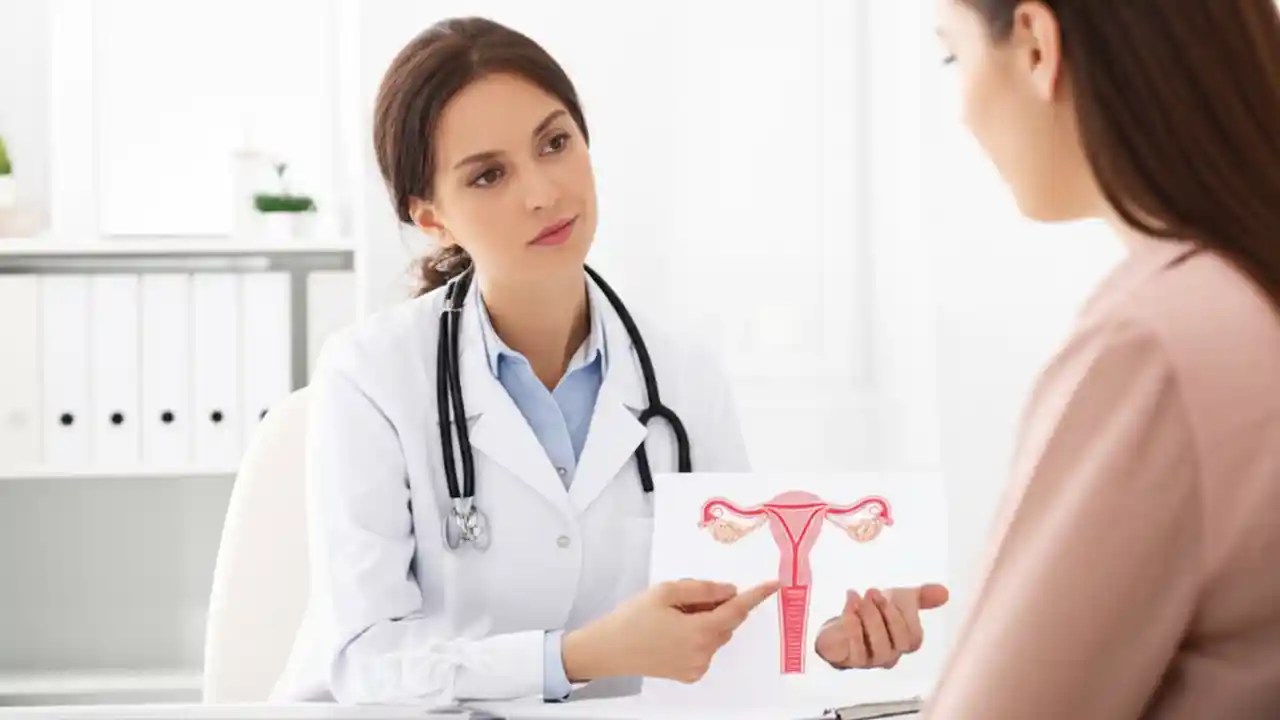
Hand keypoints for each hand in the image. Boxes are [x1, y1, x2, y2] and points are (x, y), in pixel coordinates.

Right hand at [563, 579, 779, 683]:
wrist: (608, 650)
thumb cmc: (633, 618)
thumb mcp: (666, 591)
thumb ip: (703, 589)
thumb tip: (729, 591)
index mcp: (700, 632)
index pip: (737, 610)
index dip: (756, 596)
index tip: (772, 585)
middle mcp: (704, 654)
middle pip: (726, 623)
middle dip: (717, 606)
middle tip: (689, 596)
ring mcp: (697, 667)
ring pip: (716, 636)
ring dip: (707, 620)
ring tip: (675, 613)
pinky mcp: (689, 674)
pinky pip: (705, 649)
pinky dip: (698, 635)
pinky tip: (673, 630)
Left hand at [814, 584, 949, 669]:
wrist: (838, 625)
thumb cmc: (873, 613)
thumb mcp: (899, 599)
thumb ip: (922, 597)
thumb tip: (945, 592)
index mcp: (902, 644)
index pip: (913, 639)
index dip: (902, 616)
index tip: (889, 593)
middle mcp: (887, 656)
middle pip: (896, 644)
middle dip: (885, 615)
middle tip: (872, 592)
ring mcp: (867, 661)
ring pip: (876, 648)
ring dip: (868, 619)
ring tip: (858, 597)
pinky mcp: (845, 659)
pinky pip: (851, 650)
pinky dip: (850, 626)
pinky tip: (848, 606)